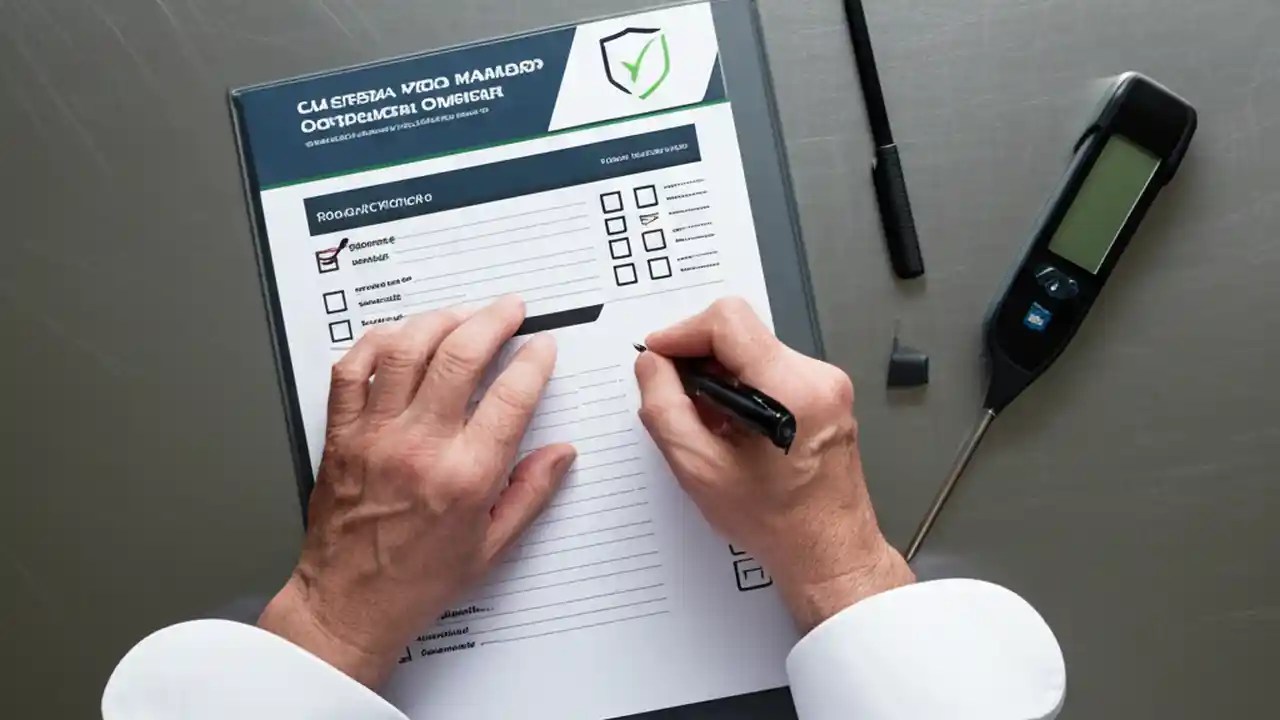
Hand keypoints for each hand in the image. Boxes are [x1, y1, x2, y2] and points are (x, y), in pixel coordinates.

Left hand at [258, 297, 575, 686]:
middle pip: (460, 355)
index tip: (542, 348)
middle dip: (493, 320)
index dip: (534, 361)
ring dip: (439, 319)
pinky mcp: (342, 435)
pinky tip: (400, 335)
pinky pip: (352, 369)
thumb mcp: (492, 547)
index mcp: (465, 477)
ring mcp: (375, 436)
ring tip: (462, 313)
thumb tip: (560, 453)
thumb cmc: (416, 582)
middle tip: (509, 309)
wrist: (348, 604)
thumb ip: (530, 493)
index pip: (510, 396)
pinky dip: (376, 341)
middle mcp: (419, 447)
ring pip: (406, 349)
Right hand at [634, 298, 913, 631]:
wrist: (830, 554)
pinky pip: (772, 369)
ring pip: (754, 350)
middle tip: (675, 397)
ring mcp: (828, 384)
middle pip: (741, 333)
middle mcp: (818, 377)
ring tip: (704, 421)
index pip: (728, 321)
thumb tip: (652, 365)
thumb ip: (664, 408)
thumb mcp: (699, 469)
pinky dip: (741, 386)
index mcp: (792, 390)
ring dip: (719, 375)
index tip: (658, 358)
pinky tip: (730, 426)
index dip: (682, 332)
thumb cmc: (774, 523)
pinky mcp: (827, 395)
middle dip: (698, 358)